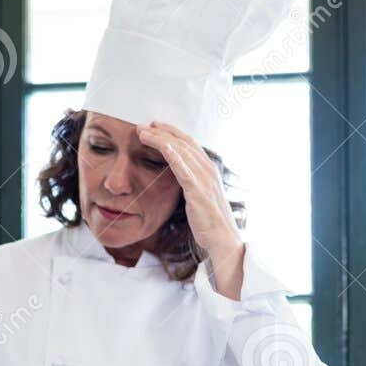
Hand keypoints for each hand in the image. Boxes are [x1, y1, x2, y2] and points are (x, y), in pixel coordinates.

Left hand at [136, 121, 242, 267]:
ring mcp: (204, 179)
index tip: (154, 126)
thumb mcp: (199, 197)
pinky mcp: (198, 191)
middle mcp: (208, 169)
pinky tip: (162, 146)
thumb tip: (179, 177)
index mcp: (208, 170)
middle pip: (183, 142)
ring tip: (142, 132)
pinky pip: (184, 168)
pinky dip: (173, 154)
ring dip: (161, 139)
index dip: (171, 133)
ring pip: (181, 151)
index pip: (188, 143)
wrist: (223, 240)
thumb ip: (191, 183)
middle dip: (162, 131)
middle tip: (143, 125)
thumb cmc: (210, 222)